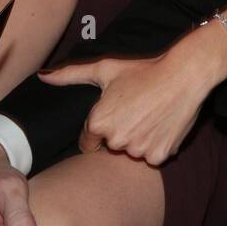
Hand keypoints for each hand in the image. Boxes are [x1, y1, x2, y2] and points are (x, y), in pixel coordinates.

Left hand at [37, 26, 226, 164]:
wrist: (184, 74)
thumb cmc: (143, 69)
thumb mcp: (105, 68)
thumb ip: (70, 74)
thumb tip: (43, 76)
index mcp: (98, 123)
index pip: (89, 142)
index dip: (101, 128)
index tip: (117, 114)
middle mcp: (115, 140)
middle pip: (111, 147)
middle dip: (120, 134)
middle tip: (136, 111)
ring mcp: (138, 150)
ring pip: (132, 152)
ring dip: (138, 140)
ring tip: (150, 116)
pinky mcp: (159, 156)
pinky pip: (152, 156)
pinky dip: (157, 145)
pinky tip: (162, 125)